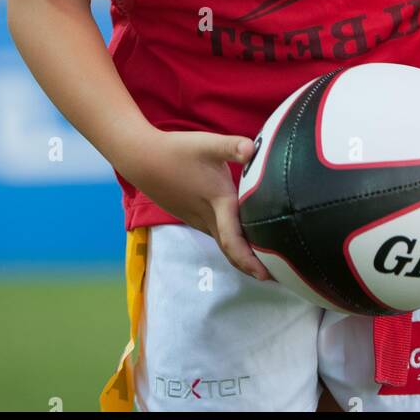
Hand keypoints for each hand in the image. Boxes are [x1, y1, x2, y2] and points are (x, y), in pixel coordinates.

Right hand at [129, 129, 273, 281]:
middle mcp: (208, 217)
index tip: (267, 275)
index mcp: (218, 202)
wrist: (143, 159)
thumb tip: (253, 148)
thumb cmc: (176, 152)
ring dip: (240, 254)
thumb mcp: (206, 144)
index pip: (233, 241)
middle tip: (275, 274)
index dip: (250, 260)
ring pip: (222, 243)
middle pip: (230, 250)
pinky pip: (214, 233)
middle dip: (251, 264)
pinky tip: (238, 234)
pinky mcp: (191, 214)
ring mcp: (197, 218)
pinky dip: (229, 241)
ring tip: (262, 258)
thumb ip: (231, 146)